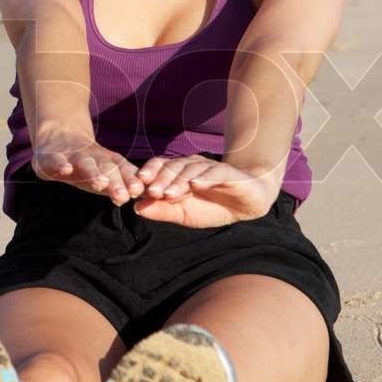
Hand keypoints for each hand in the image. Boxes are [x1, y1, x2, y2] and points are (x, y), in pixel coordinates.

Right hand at [31, 127, 143, 205]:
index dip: (131, 180)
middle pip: (107, 169)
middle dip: (116, 182)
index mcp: (110, 163)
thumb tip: (151, 198)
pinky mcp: (53, 157)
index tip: (139, 191)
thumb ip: (125, 186)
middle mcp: (95, 158)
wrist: (59, 138)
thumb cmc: (88, 165)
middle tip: (123, 196)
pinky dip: (61, 164)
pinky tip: (65, 170)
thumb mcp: (106, 174)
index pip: (123, 172)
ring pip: (86, 163)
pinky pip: (57, 160)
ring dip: (93, 173)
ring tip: (100, 183)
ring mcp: (74, 156)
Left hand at [131, 156, 280, 227]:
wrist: (246, 203)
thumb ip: (162, 210)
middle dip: (160, 179)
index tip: (135, 188)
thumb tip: (136, 208)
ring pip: (190, 169)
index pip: (158, 168)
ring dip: (178, 180)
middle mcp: (190, 167)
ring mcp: (208, 167)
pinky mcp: (227, 172)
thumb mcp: (184, 214)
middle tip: (151, 192)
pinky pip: (214, 171)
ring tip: (170, 193)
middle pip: (172, 167)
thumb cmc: (212, 208)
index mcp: (177, 174)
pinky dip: (204, 176)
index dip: (147, 175)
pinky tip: (196, 184)